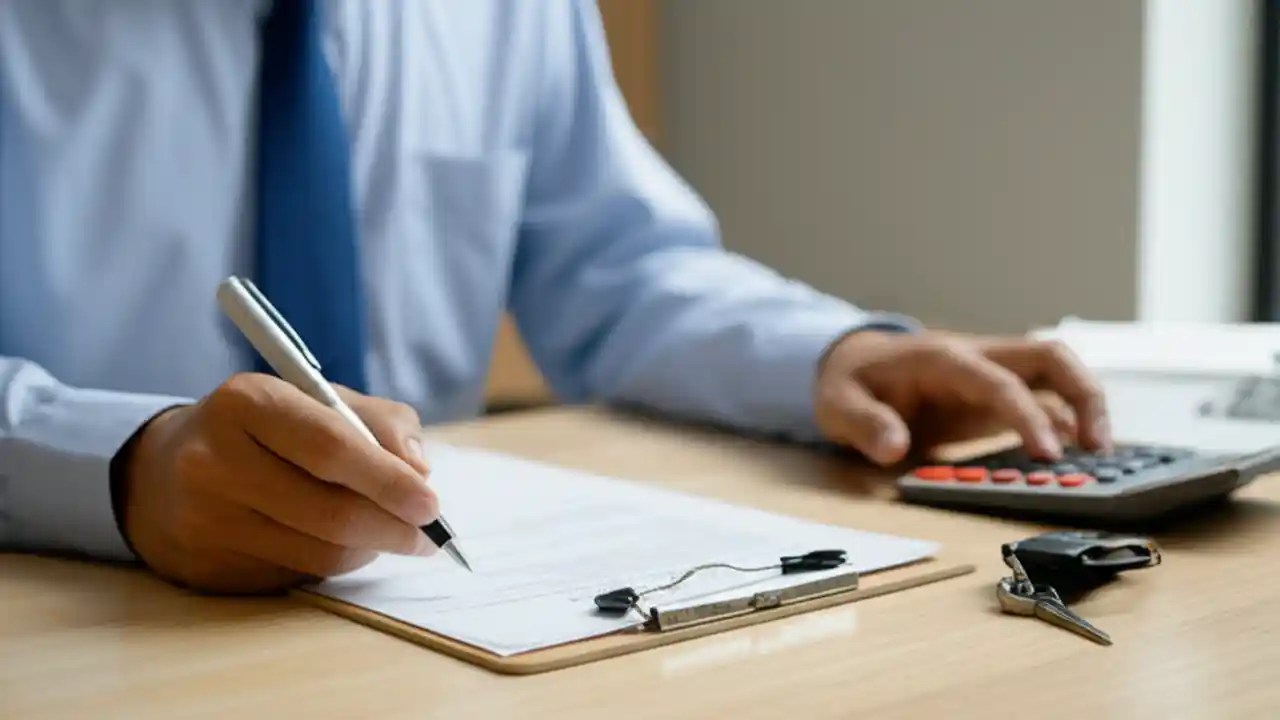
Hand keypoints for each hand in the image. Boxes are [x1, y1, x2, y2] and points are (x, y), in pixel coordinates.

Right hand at [117, 373, 437, 593]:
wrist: (161, 473)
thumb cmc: (264, 430)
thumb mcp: (318, 400)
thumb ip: (381, 423)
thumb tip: (419, 472)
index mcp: (246, 402)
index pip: (331, 447)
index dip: (388, 480)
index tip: (430, 504)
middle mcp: (214, 460)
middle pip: (329, 511)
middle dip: (392, 528)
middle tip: (426, 536)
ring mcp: (204, 519)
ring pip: (318, 553)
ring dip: (367, 549)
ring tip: (384, 533)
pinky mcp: (206, 567)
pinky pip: (295, 576)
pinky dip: (331, 563)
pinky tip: (334, 544)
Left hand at [814, 330, 1109, 465]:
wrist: (854, 364)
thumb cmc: (849, 384)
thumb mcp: (838, 405)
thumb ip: (864, 424)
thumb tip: (894, 447)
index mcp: (943, 359)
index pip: (1000, 382)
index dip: (1029, 416)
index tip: (1049, 456)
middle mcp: (978, 358)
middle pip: (1051, 358)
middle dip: (1085, 395)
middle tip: (1101, 448)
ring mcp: (993, 373)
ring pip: (1057, 374)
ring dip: (1086, 407)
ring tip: (1100, 456)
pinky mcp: (997, 393)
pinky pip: (1045, 400)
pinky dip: (1066, 424)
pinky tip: (1074, 459)